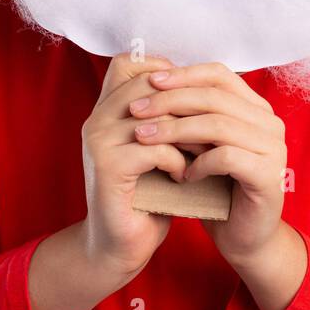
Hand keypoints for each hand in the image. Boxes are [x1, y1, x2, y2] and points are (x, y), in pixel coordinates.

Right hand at [80, 53, 188, 282]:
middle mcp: (97, 119)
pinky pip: (155, 148)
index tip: (196, 101)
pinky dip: (178, 161)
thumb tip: (207, 86)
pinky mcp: (108, 168)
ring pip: (158, 115)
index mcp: (106, 110)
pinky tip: (183, 176)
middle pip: (151, 85)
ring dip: (190, 134)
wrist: (120, 247)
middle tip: (212, 128)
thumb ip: (168, 117)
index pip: (131, 63)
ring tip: (203, 152)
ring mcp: (99, 142)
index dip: (167, 73)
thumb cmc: (146, 195)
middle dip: (189, 105)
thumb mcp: (158, 148)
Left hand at [126, 63, 287, 269]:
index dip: (183, 75)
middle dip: (169, 100)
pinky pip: (227, 157)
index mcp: (256, 108)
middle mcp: (270, 123)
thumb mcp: (201, 146)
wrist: (243, 239)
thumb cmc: (219, 190)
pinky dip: (199, 163)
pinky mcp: (269, 176)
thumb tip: (151, 86)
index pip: (219, 75)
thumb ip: (191, 117)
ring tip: (144, 139)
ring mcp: (273, 149)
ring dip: (175, 130)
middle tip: (136, 111)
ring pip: (218, 124)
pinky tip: (181, 174)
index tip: (148, 82)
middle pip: (215, 96)